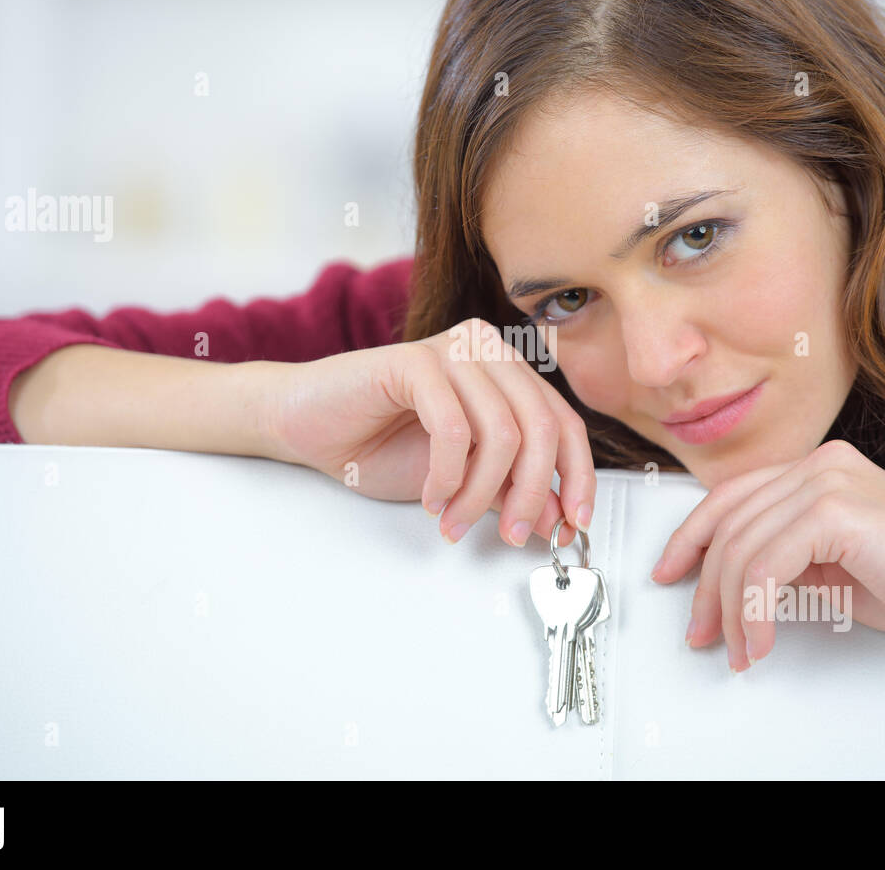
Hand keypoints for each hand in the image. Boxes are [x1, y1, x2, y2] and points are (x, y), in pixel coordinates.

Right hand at [257, 318, 593, 547]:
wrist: (307, 425)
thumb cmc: (379, 445)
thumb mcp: (464, 480)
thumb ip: (511, 490)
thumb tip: (560, 519)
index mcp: (508, 371)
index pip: (564, 423)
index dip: (577, 477)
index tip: (571, 525)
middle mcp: (488, 350)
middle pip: (542, 427)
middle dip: (532, 494)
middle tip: (511, 536)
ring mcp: (453, 349)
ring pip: (503, 431)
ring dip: (480, 493)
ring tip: (454, 522)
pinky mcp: (414, 358)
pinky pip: (453, 427)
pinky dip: (448, 474)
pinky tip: (433, 496)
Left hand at [650, 439, 884, 670]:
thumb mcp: (833, 565)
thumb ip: (784, 557)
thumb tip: (731, 584)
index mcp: (817, 468)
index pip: (730, 498)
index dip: (690, 538)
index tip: (671, 574)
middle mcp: (817, 464)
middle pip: (727, 525)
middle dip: (704, 587)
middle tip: (703, 633)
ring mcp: (825, 481)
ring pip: (739, 549)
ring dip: (729, 611)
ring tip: (738, 649)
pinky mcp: (833, 511)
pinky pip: (764, 567)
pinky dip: (754, 612)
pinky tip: (762, 641)